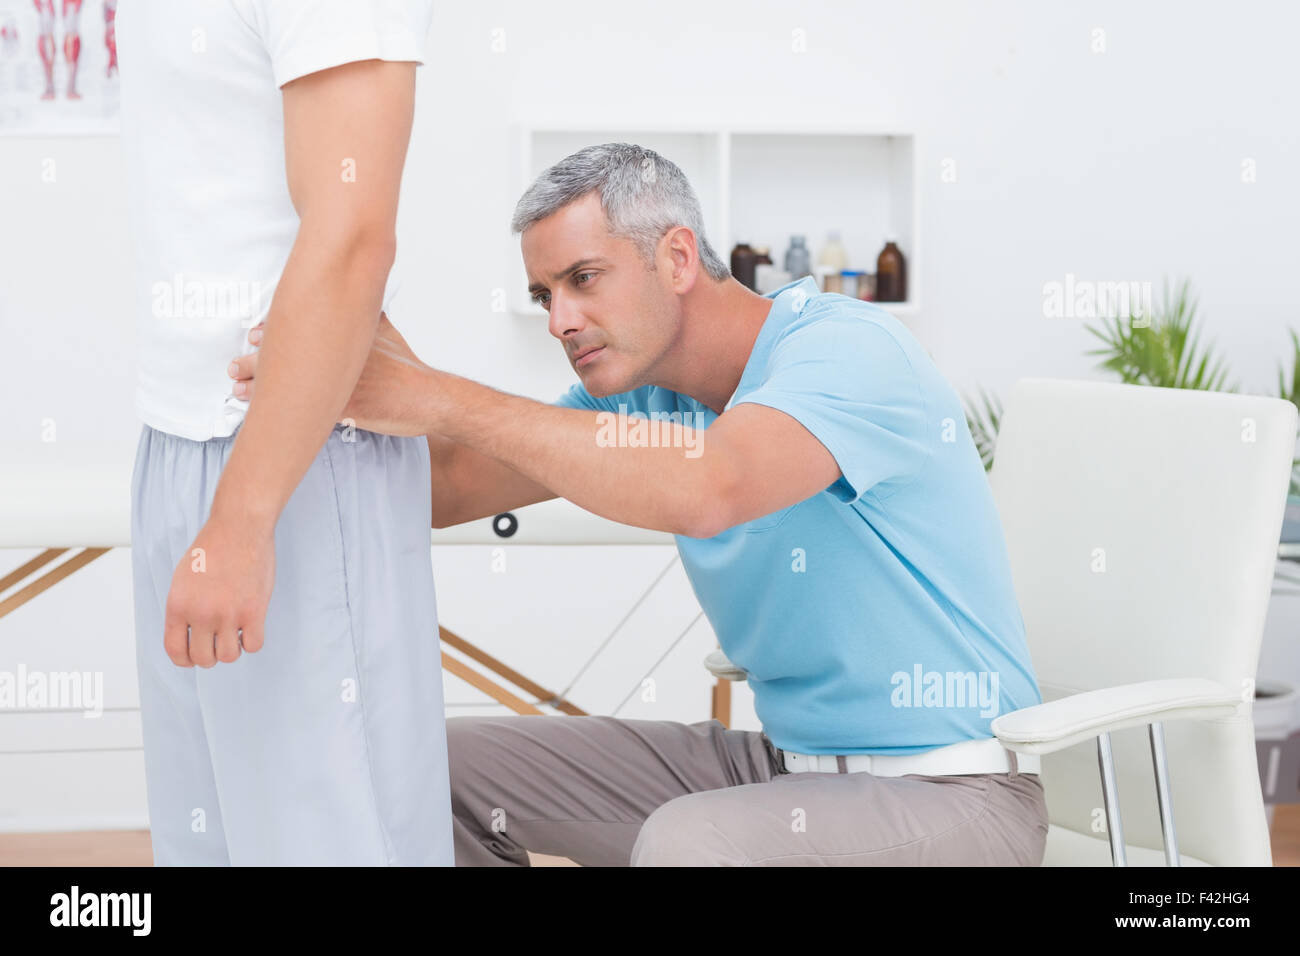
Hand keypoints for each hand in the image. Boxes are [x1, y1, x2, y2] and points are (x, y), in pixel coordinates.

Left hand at [163, 516, 274, 666]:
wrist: (239, 528)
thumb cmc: (213, 547)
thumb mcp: (182, 578)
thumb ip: (183, 608)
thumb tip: (189, 633)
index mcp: (178, 606)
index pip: (176, 651)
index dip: (185, 660)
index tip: (194, 657)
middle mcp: (201, 614)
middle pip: (203, 659)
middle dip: (210, 655)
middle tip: (218, 641)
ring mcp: (228, 614)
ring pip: (229, 656)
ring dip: (232, 648)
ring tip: (235, 631)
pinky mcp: (254, 611)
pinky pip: (254, 645)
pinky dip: (252, 640)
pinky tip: (251, 626)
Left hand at [229, 312, 431, 436]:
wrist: (428, 397)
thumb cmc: (408, 367)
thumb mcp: (388, 333)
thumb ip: (368, 320)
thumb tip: (361, 304)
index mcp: (343, 333)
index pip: (298, 326)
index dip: (270, 331)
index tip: (253, 335)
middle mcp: (337, 354)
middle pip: (285, 354)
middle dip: (255, 359)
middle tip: (234, 364)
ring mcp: (340, 380)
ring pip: (290, 382)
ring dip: (258, 386)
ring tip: (237, 389)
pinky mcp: (345, 407)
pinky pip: (304, 410)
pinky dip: (279, 413)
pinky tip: (261, 417)